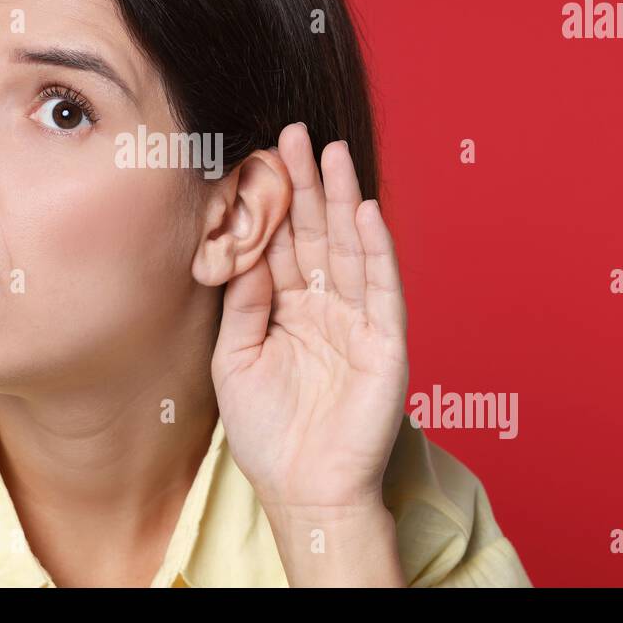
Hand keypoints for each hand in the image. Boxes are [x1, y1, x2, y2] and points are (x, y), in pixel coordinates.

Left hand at [211, 122, 409, 511]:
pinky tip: (364, 212)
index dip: (274, 202)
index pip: (282, 244)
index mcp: (289, 309)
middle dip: (307, 183)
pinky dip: (375, 250)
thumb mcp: (236, 359)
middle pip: (316, 233)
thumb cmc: (267, 433)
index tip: (261, 155)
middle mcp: (326, 307)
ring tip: (333, 152)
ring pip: (350, 248)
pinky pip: (381, 288)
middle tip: (295, 132)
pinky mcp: (385, 343)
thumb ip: (241, 304)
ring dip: (343, 200)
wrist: (303, 491)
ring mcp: (359, 322)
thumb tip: (242, 249)